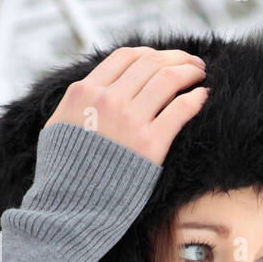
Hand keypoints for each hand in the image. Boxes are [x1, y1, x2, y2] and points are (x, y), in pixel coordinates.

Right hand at [43, 46, 209, 164]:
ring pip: (168, 79)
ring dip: (190, 71)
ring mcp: (130, 121)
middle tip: (192, 63)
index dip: (151, 54)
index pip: (126, 57)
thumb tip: (93, 88)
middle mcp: (108, 100)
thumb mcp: (58, 127)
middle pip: (151, 63)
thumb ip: (77, 103)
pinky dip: (196, 98)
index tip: (165, 59)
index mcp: (84, 92)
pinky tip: (203, 96)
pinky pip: (181, 109)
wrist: (72, 207)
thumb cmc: (64, 173)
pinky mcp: (151, 144)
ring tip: (200, 74)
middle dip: (177, 58)